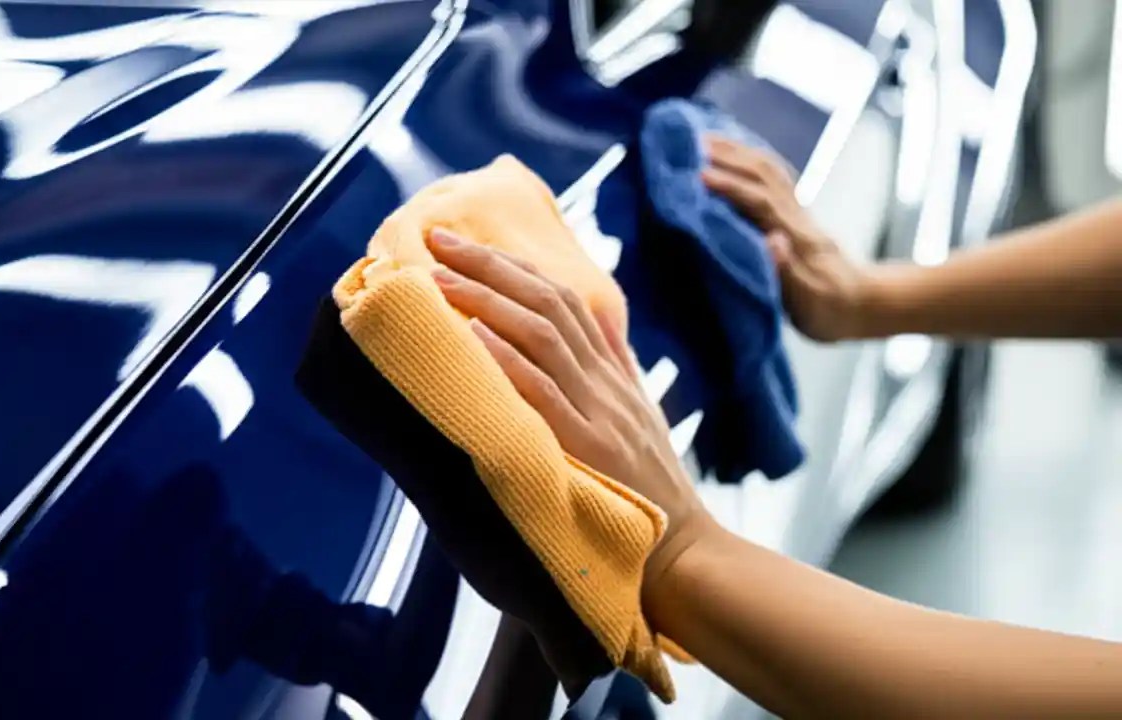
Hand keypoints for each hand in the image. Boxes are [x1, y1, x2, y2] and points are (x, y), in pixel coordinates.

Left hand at [425, 229, 711, 601]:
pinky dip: (507, 360)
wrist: (684, 552)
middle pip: (549, 302)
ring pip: (543, 334)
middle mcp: (607, 383)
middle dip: (491, 264)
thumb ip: (611, 381)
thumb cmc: (649, 496)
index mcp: (613, 375)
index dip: (515, 266)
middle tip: (439, 238)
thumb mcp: (634, 423)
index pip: (565, 301)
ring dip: (488, 299)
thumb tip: (589, 342)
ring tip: (440, 277)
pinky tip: (472, 336)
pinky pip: (543, 393)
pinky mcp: (590, 448)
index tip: (469, 245)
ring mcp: (600, 412)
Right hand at [702, 135, 873, 341]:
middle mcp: (796, 217)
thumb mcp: (810, 302)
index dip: (731, 187)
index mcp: (796, 238)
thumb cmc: (830, 311)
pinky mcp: (795, 214)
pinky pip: (772, 177)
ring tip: (704, 138)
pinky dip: (749, 159)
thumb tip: (773, 240)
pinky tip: (734, 153)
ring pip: (768, 171)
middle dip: (728, 156)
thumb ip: (789, 272)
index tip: (699, 177)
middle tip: (691, 142)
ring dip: (737, 151)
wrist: (863, 304)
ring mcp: (798, 212)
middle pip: (764, 175)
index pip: (760, 203)